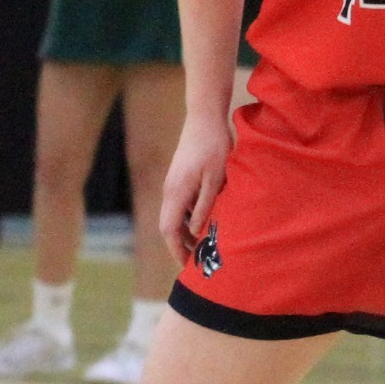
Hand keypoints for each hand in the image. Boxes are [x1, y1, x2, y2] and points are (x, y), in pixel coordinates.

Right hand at [158, 112, 230, 264]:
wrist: (204, 117)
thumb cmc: (213, 146)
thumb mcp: (215, 178)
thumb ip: (205, 205)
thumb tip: (196, 231)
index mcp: (176, 192)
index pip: (169, 230)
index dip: (176, 250)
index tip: (187, 266)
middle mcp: (170, 190)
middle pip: (169, 226)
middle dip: (180, 245)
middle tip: (198, 261)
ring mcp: (173, 183)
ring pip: (175, 216)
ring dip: (185, 232)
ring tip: (204, 245)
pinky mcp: (179, 178)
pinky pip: (180, 205)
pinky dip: (189, 218)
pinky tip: (205, 222)